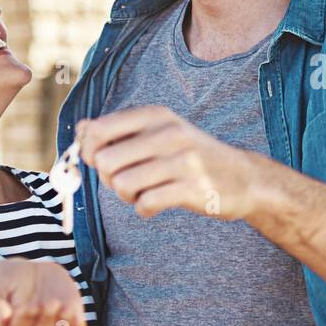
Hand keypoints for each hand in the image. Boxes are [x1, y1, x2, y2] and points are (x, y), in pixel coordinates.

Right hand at [0, 260, 87, 325]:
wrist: (28, 274)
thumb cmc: (5, 282)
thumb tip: (4, 319)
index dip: (24, 321)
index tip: (26, 305)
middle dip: (44, 320)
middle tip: (47, 303)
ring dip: (61, 322)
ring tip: (60, 305)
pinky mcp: (69, 317)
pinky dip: (77, 322)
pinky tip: (71, 307)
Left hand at [78, 106, 262, 221]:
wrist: (244, 177)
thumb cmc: (192, 156)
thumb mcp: (160, 131)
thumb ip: (120, 129)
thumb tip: (81, 128)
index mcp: (156, 116)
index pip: (98, 129)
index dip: (89, 151)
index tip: (101, 162)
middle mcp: (169, 133)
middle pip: (105, 161)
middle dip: (109, 178)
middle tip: (128, 181)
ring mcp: (183, 161)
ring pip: (122, 185)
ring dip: (128, 196)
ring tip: (145, 192)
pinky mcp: (193, 189)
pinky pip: (146, 204)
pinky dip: (145, 209)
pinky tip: (157, 204)